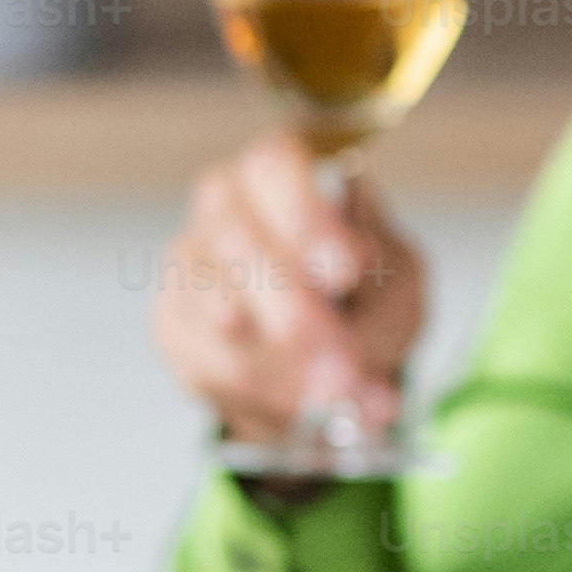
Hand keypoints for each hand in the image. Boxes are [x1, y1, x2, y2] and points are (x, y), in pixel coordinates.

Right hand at [149, 132, 422, 449]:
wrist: (323, 356)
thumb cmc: (360, 298)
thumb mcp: (398, 285)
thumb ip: (384, 290)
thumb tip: (361, 291)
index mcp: (282, 171)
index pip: (275, 168)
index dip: (306, 218)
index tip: (345, 271)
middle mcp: (224, 203)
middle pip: (239, 242)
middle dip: (296, 315)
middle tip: (343, 368)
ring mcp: (189, 261)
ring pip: (217, 311)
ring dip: (281, 366)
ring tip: (335, 397)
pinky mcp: (172, 321)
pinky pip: (206, 361)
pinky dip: (260, 394)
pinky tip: (298, 404)